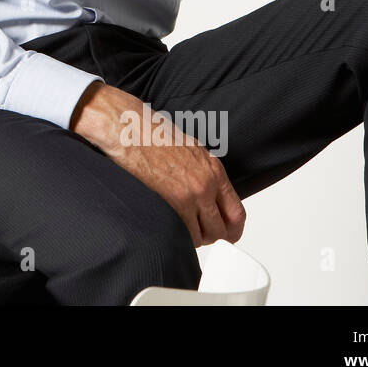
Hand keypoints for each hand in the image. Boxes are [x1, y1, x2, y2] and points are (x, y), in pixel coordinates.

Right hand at [70, 83, 245, 246]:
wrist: (130, 128)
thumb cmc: (152, 135)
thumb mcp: (190, 150)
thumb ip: (203, 172)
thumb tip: (207, 191)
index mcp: (214, 169)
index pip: (237, 211)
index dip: (233, 230)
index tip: (228, 234)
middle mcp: (207, 183)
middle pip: (222, 229)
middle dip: (213, 237)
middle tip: (201, 235)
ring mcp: (192, 194)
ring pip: (206, 235)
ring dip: (196, 238)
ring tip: (184, 232)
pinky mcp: (174, 201)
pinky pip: (186, 234)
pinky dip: (181, 237)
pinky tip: (173, 229)